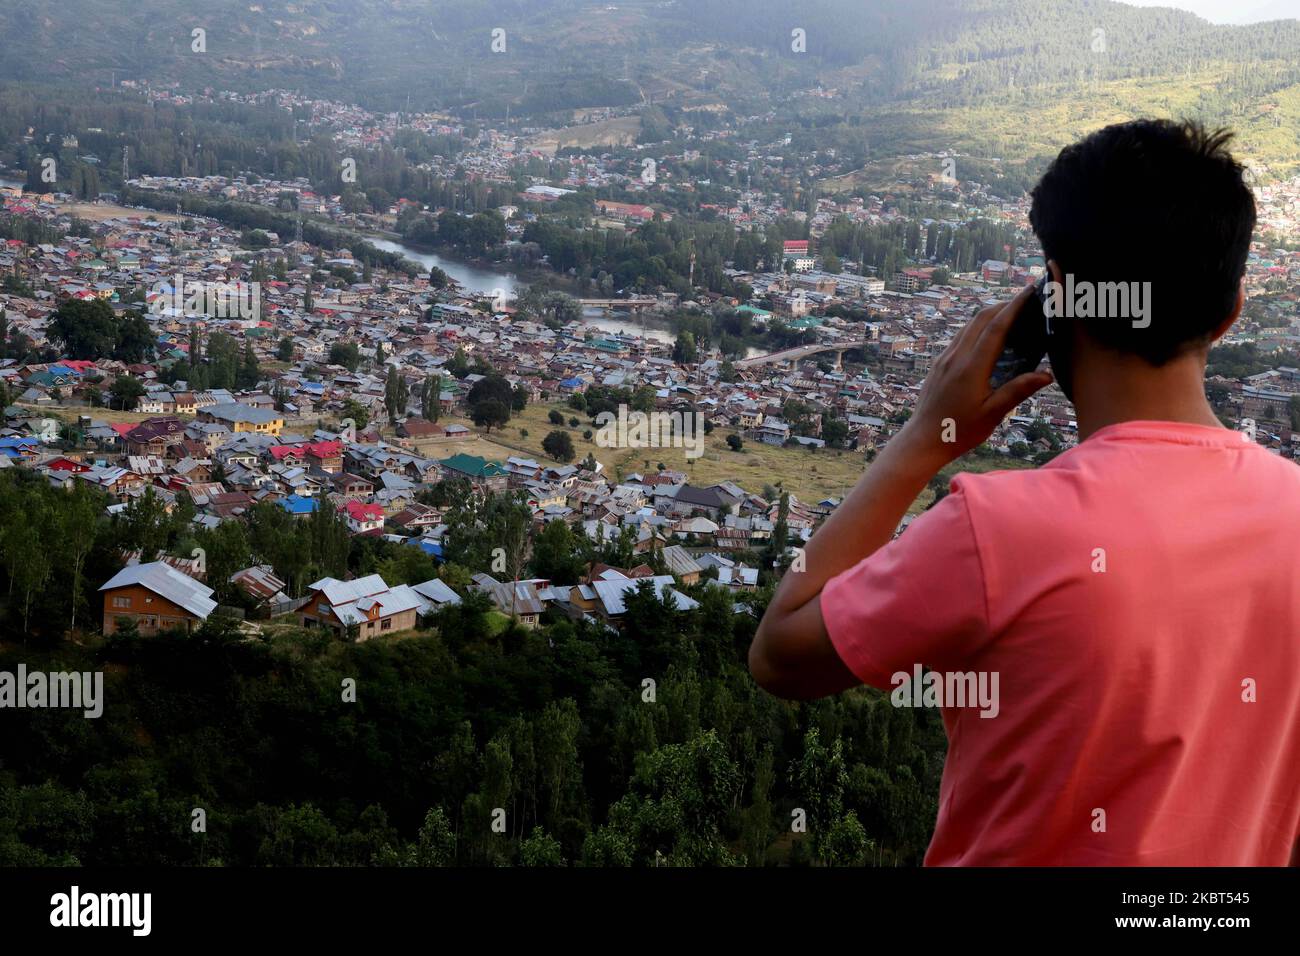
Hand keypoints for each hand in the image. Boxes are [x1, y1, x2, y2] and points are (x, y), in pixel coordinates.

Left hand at [892, 283, 1053, 469]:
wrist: (922, 440)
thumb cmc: (958, 431)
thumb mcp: (992, 414)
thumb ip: (1018, 391)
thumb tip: (1046, 374)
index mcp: (970, 367)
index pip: (996, 328)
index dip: (1014, 307)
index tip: (1029, 292)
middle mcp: (955, 357)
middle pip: (981, 319)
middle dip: (1004, 305)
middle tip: (1025, 300)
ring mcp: (944, 359)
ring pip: (968, 326)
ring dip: (989, 315)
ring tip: (1010, 314)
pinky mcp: (939, 364)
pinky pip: (960, 337)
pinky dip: (977, 328)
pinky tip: (988, 336)